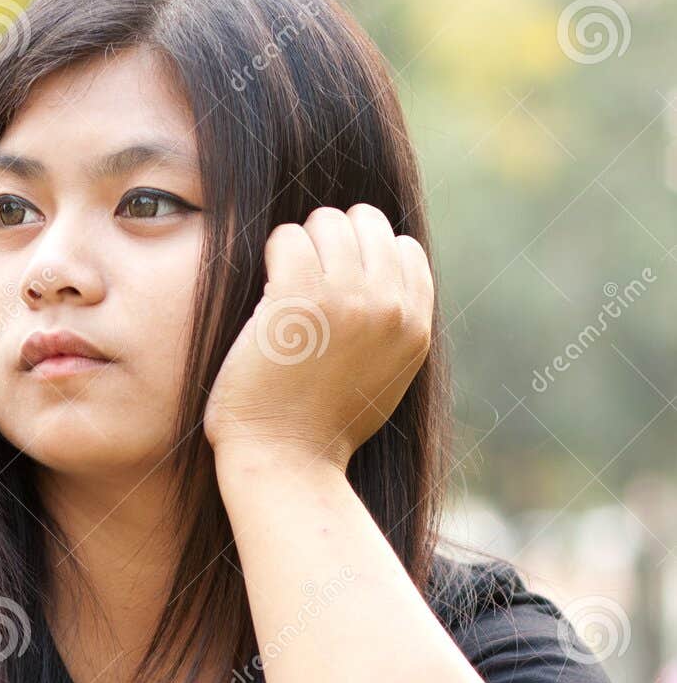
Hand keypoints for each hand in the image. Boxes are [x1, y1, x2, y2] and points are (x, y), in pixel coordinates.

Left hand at [203, 205, 433, 471]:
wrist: (287, 461)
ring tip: (286, 287)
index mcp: (416, 327)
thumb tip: (383, 277)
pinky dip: (273, 255)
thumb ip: (393, 325)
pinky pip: (287, 237)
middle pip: (367, 222)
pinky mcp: (300, 297)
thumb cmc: (323, 426)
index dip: (365, 255)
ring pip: (327, 221)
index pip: (404, 248)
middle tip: (306, 280)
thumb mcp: (385, 375)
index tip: (336, 283)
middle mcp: (390, 307)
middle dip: (332, 240)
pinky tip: (267, 294)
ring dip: (301, 245)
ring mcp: (347, 299)